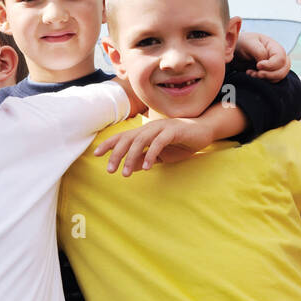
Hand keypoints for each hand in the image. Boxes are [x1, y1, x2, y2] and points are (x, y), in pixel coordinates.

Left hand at [93, 117, 213, 175]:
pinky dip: (150, 154)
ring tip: (124, 173)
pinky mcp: (173, 131)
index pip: (123, 137)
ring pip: (140, 140)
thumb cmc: (181, 142)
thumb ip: (144, 158)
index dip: (109, 144)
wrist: (203, 131)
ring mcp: (161, 127)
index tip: (96, 154)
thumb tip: (128, 167)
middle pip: (128, 139)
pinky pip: (158, 143)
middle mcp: (150, 127)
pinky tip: (146, 167)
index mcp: (145, 131)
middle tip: (110, 171)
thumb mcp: (160, 154)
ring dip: (131, 158)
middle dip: (116, 154)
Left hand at [235, 32, 289, 79]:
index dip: (271, 65)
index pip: (281, 58)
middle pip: (283, 69)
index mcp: (274, 46)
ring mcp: (274, 66)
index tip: (258, 66)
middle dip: (270, 74)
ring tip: (251, 73)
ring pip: (279, 77)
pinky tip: (252, 75)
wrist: (234, 50)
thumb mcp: (248, 43)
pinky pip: (272, 81)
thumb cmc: (242, 43)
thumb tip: (265, 63)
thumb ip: (259, 52)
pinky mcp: (269, 73)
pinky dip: (262, 81)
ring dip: (265, 78)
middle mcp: (277, 56)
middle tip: (256, 73)